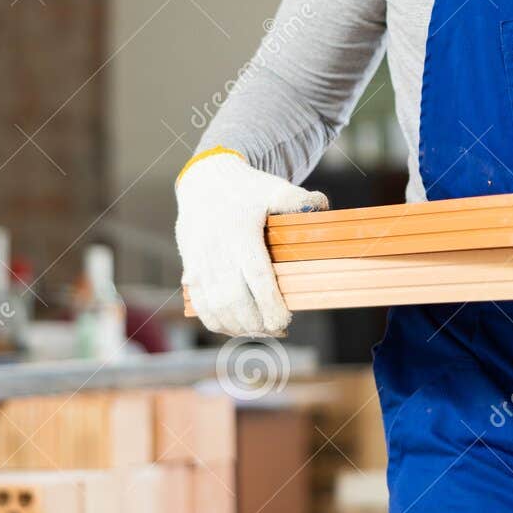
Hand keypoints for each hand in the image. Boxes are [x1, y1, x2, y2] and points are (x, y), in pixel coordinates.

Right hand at [175, 148, 327, 336]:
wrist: (204, 181)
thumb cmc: (247, 188)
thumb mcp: (275, 189)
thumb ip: (299, 200)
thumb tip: (322, 210)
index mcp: (241, 234)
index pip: (256, 277)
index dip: (270, 304)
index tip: (284, 320)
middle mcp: (217, 251)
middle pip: (235, 300)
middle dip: (257, 323)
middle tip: (279, 329)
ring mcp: (200, 263)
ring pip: (217, 308)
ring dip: (240, 328)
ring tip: (262, 330)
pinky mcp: (190, 271)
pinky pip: (201, 306)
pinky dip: (218, 324)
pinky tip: (238, 328)